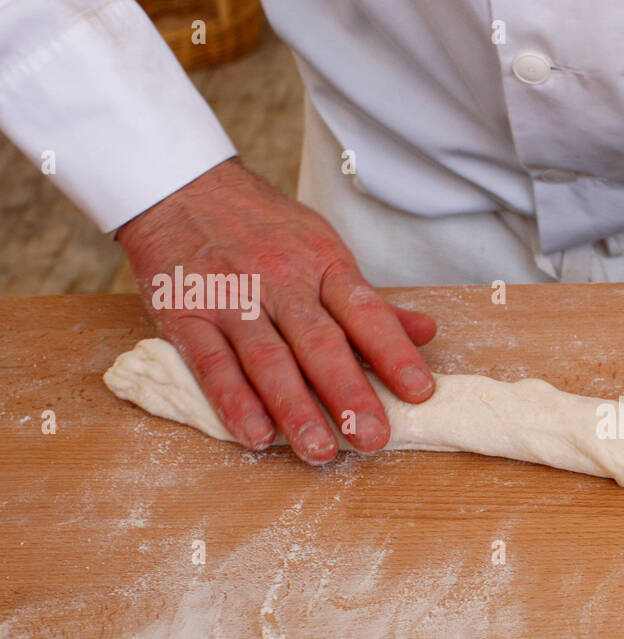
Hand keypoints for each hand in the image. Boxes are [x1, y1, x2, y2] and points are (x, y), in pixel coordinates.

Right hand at [115, 159, 437, 463]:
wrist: (180, 187)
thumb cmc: (264, 227)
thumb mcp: (324, 248)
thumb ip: (370, 301)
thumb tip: (427, 332)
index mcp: (323, 264)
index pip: (365, 312)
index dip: (394, 353)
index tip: (420, 391)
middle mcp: (280, 282)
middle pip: (319, 343)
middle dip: (348, 394)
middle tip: (373, 438)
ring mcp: (231, 299)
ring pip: (267, 360)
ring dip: (294, 409)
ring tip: (319, 451)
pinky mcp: (185, 314)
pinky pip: (212, 363)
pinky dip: (234, 401)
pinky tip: (256, 435)